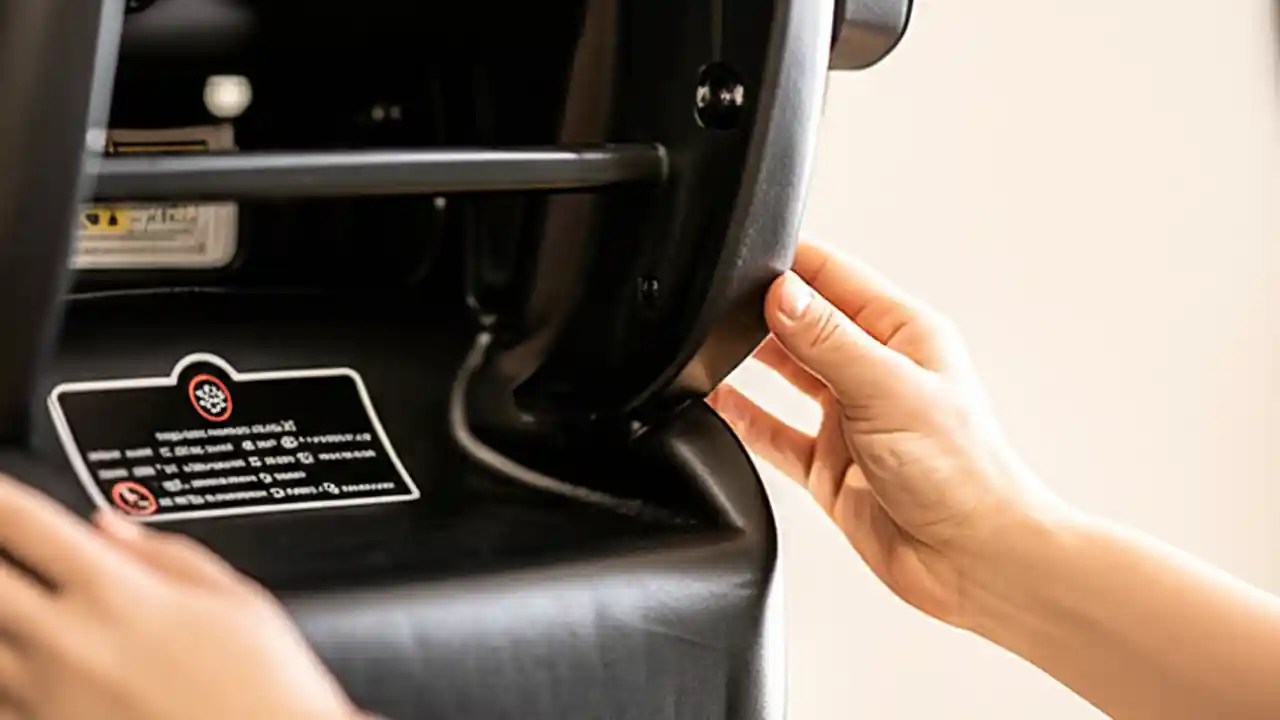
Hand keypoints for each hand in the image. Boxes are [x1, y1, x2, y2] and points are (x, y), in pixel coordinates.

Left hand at [0, 477, 357, 719]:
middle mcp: (68, 642)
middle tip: (7, 552)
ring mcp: (47, 697)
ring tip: (24, 611)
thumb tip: (110, 526)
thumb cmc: (266, 687)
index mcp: (116, 591)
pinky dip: (6, 675)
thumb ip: (164, 554)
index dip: (0, 493)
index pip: (23, 522)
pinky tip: (26, 662)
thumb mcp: (235, 598)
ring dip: (2, 619)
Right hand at [711, 242, 1065, 624]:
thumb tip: (780, 292)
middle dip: (762, 310)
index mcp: (903, 334)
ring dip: (750, 358)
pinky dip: (745, 416)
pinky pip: (774, 430)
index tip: (743, 259)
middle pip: (805, 322)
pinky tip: (716, 402)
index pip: (835, 277)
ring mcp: (850, 418)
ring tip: (704, 343)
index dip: (790, 264)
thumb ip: (827, 340)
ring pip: (787, 373)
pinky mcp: (829, 464)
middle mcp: (875, 370)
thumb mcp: (886, 388)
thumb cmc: (961, 473)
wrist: (972, 561)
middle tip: (713, 304)